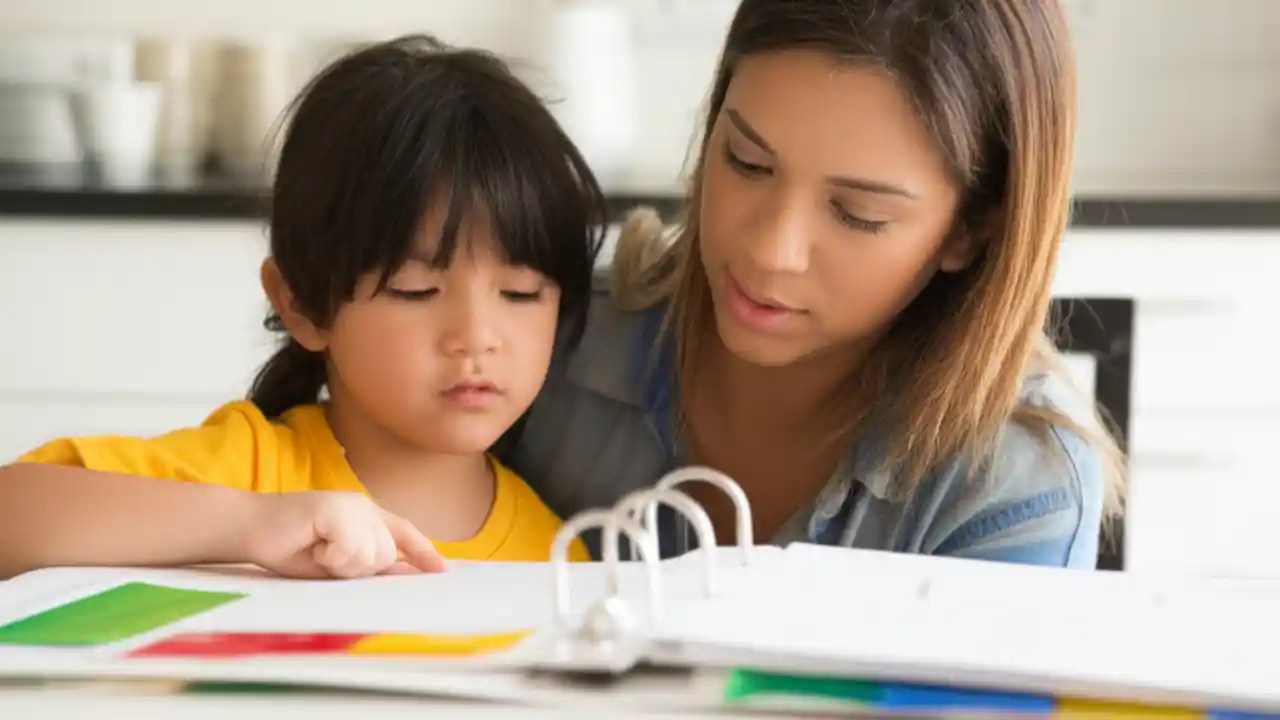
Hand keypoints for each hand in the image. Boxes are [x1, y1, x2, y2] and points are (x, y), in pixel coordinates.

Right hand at [242, 492, 447, 578]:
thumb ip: (367, 563)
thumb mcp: (335, 560)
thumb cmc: (290, 547)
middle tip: (325, 558)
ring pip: (370, 554)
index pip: (404, 533)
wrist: (249, 528)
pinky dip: (329, 556)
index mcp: (365, 516)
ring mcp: (351, 504)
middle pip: (386, 554)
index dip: (423, 552)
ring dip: (341, 564)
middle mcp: (364, 507)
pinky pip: (349, 548)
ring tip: (317, 549)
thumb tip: (403, 573)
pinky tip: (311, 544)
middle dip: (358, 568)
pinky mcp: (335, 508)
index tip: (442, 570)